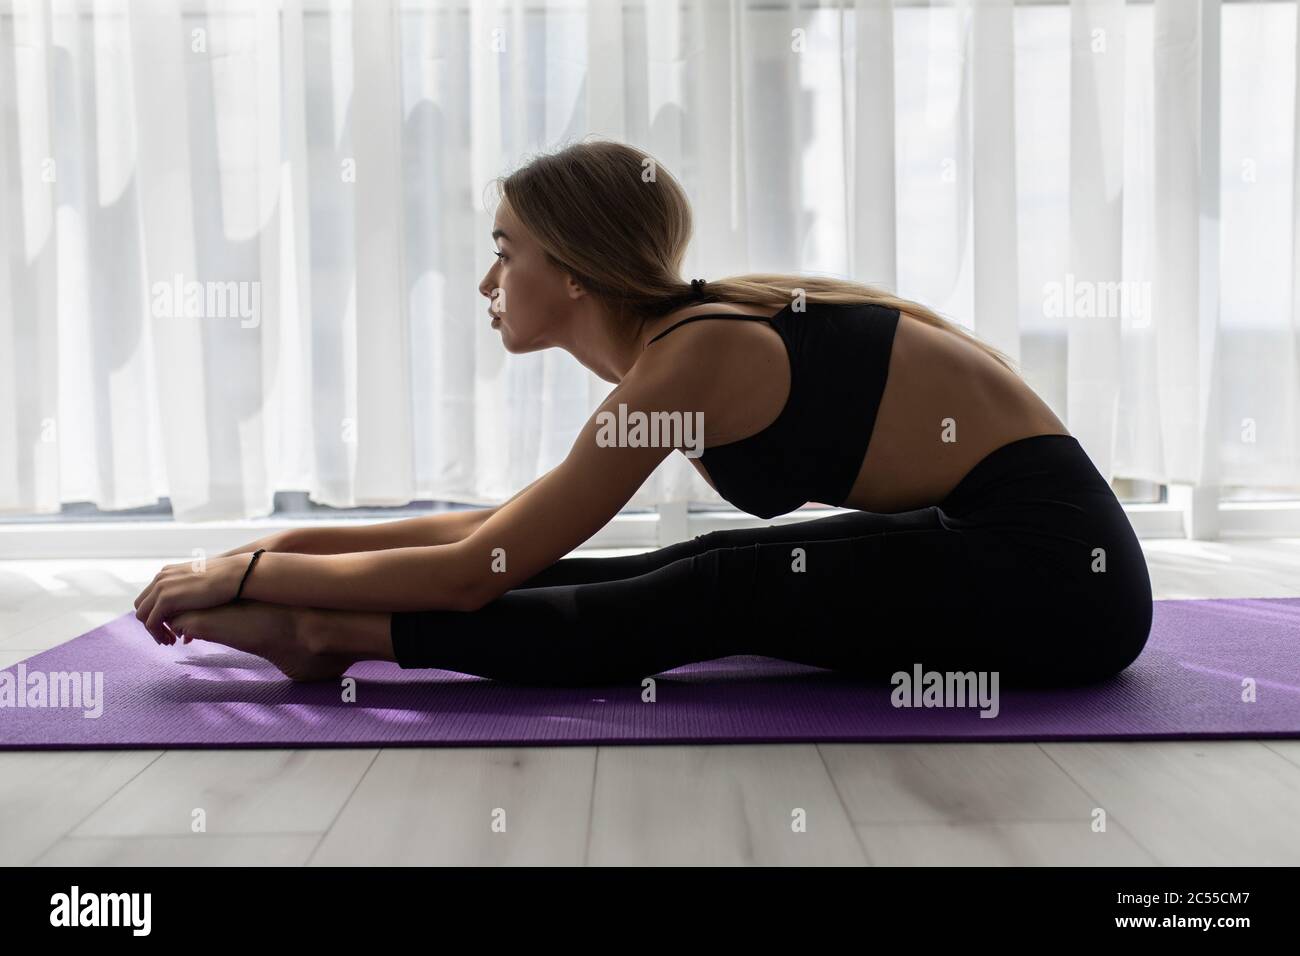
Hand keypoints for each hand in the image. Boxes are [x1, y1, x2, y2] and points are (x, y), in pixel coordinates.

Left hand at [133, 554, 252, 644]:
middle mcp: (160, 578)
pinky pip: (151, 622)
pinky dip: (157, 634)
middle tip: (165, 637)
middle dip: (150, 623)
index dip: (155, 613)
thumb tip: (197, 601)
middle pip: (142, 605)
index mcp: (168, 572)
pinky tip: (170, 641)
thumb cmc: (228, 578)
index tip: (168, 626)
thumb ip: (193, 590)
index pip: (150, 596)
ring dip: (153, 631)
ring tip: (168, 641)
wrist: (236, 574)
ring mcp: (161, 588)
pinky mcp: (166, 600)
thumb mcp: (204, 581)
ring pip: (143, 615)